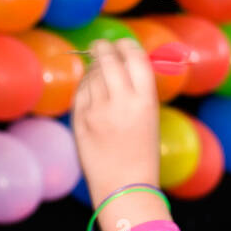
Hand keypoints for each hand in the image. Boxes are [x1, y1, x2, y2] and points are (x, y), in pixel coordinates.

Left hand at [72, 39, 160, 206]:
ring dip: (94, 68)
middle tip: (101, 45)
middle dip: (103, 48)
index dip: (127, 46)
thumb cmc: (142, 153)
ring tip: (98, 71)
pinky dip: (85, 86)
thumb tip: (122, 62)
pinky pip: (80, 91)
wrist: (125, 187)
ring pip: (91, 74)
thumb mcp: (150, 117)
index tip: (123, 44)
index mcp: (144, 100)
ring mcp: (96, 110)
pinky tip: (90, 89)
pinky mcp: (79, 120)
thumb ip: (137, 89)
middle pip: (107, 59)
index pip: (134, 57)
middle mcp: (120, 101)